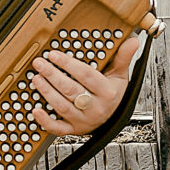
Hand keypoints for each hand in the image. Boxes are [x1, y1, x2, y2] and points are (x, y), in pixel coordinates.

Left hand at [30, 33, 145, 136]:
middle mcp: (96, 108)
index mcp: (107, 93)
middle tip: (40, 63)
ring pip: (63, 107)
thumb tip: (133, 40)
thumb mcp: (120, 75)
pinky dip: (46, 121)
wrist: (113, 118)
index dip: (68, 64)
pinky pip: (59, 129)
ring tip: (36, 78)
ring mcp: (84, 120)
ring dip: (47, 92)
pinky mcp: (74, 130)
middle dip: (52, 75)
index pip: (86, 76)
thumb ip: (123, 57)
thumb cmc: (114, 94)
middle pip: (71, 90)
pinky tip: (35, 110)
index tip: (54, 55)